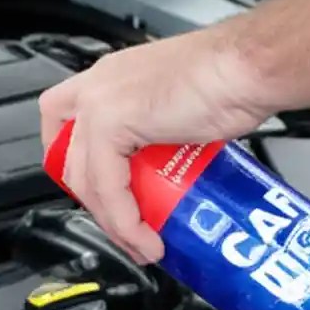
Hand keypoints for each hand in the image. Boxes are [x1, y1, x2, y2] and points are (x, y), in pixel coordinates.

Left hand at [37, 26, 271, 262]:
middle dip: (92, 201)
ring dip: (112, 222)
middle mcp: (97, 86)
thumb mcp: (180, 108)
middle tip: (121, 226)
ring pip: (86, 179)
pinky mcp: (110, 124)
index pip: (61, 119)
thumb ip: (159, 131)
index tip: (92, 187)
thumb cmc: (232, 77)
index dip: (71, 160)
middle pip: (67, 157)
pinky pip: (108, 187)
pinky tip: (146, 237)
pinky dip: (126, 221)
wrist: (249, 65)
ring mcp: (99, 103)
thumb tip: (165, 164)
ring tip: (140, 244)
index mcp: (110, 77)